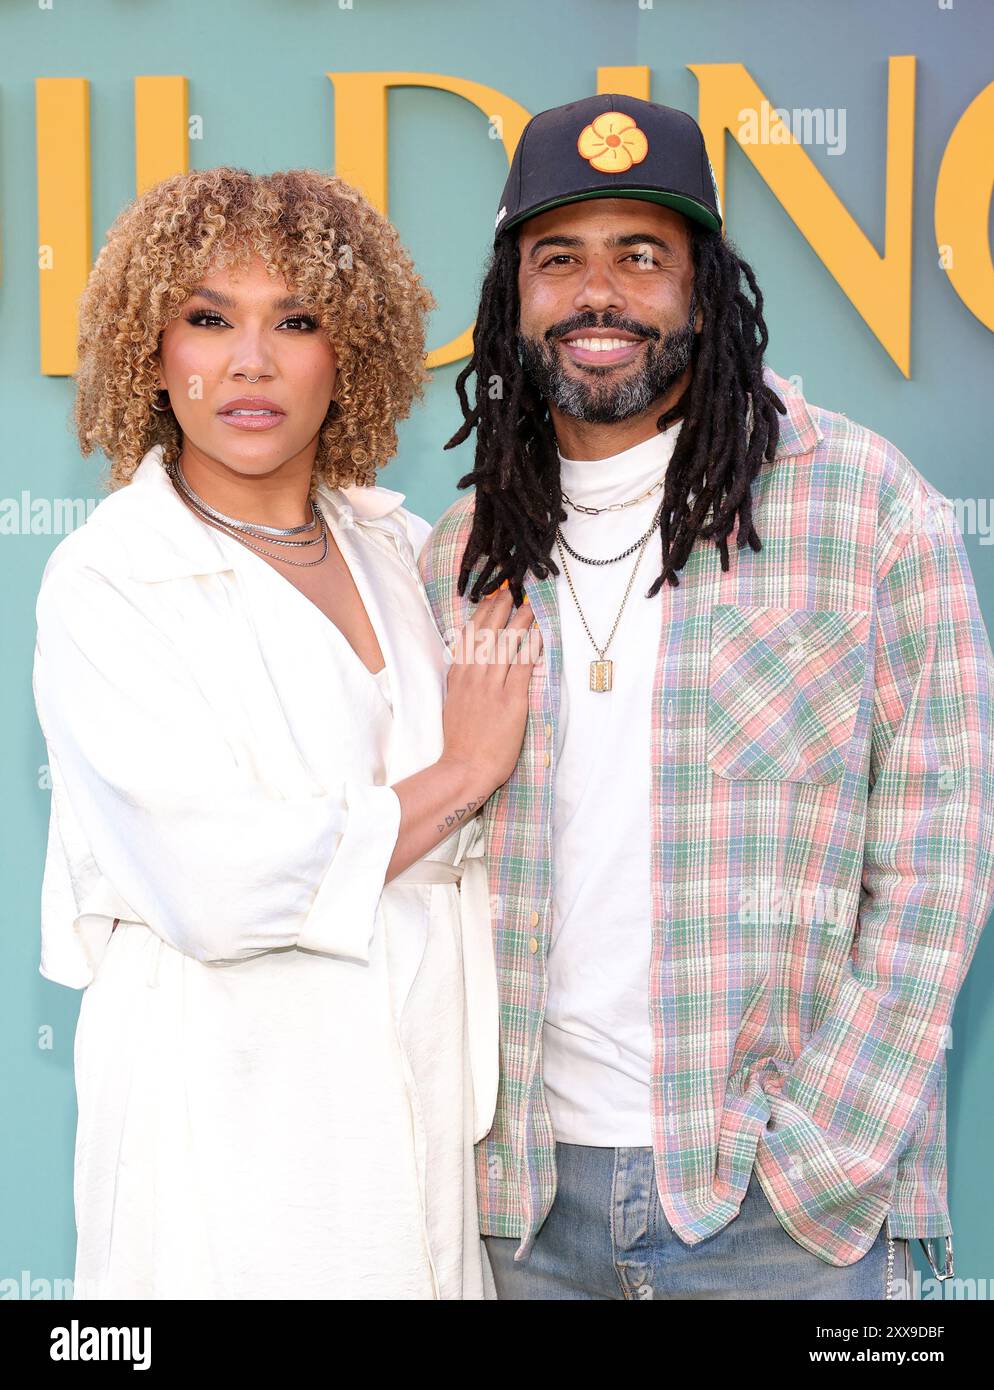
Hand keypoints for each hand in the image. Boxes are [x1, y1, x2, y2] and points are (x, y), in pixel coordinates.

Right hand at [440, 581, 542, 795]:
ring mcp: (492, 687)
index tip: (490, 598)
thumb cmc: (461, 743)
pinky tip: (539, 633)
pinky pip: (523, 667)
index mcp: (459, 677)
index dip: (482, 615)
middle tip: (511, 590)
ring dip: (519, 621)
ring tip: (529, 604)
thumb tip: (468, 664)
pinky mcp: (511, 700)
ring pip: (506, 645)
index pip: (469, 637)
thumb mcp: (453, 704)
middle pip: (487, 634)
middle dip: (499, 609)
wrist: (464, 769)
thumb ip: (461, 682)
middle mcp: (474, 677)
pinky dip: (532, 648)